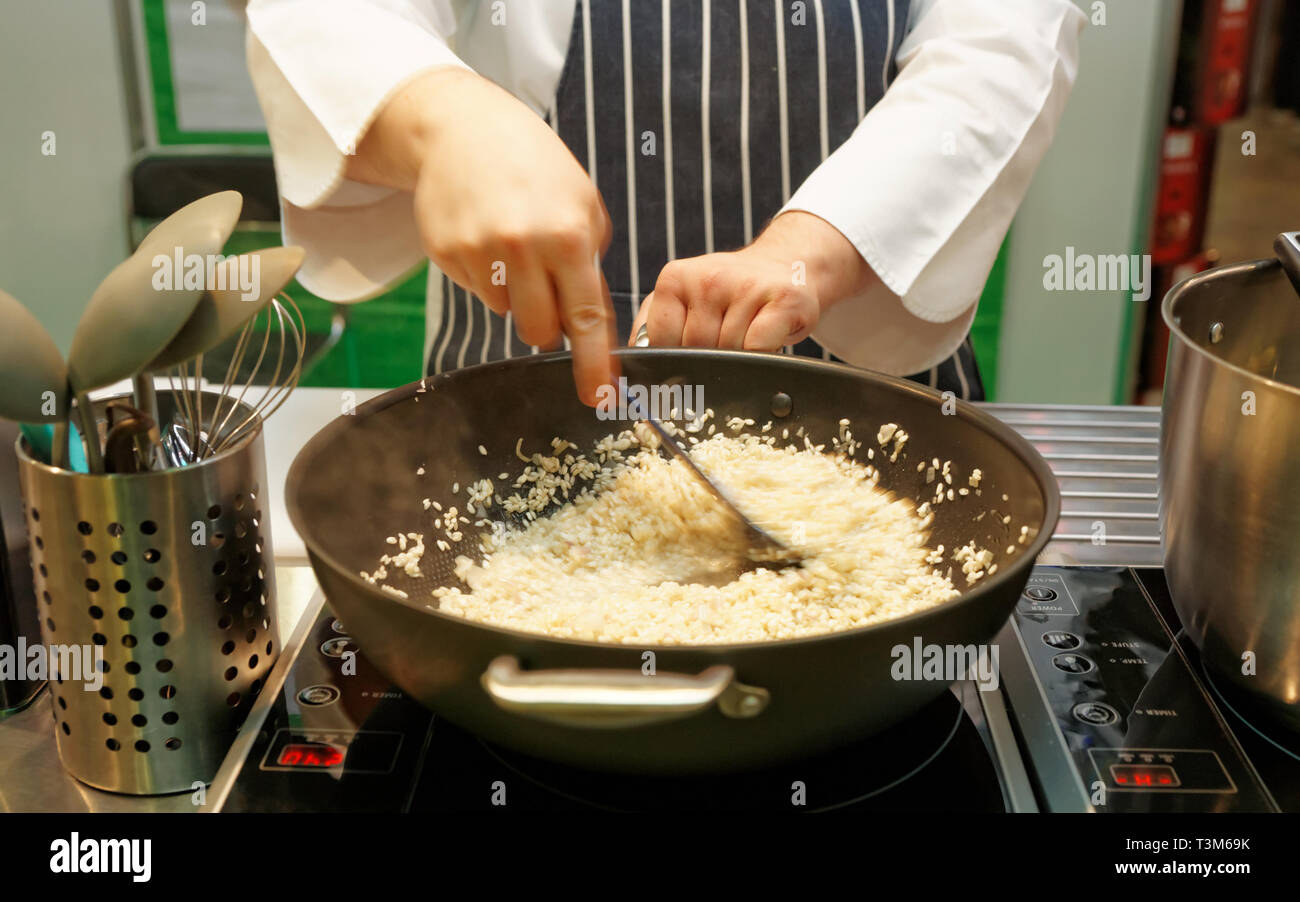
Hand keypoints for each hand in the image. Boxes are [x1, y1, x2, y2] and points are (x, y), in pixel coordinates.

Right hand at [347, 68, 615, 404]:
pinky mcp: (445, 254)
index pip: (586, 318)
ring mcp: (478, 253)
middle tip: (547, 288)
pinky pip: (476, 292)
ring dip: (516, 294)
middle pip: (540, 332)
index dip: (594, 364)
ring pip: (506, 313)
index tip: (600, 397)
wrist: (462, 129)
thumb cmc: (534, 165)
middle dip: (549, 325)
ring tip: (514, 245)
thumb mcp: (583, 203)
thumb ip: (590, 263)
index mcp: (567, 236)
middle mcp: (522, 248)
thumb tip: (589, 322)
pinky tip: (486, 236)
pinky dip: (486, 276)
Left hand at [630, 211, 875, 350]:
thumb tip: (626, 365)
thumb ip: (650, 328)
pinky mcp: (783, 299)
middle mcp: (708, 278)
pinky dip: (762, 355)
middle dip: (709, 361)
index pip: (663, 342)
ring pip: (729, 354)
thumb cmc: (729, 293)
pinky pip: (759, 349)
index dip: (677, 359)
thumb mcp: (682, 299)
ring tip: (747, 335)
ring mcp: (747, 287)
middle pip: (697, 351)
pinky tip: (767, 336)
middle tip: (725, 345)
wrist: (785, 266)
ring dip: (739, 358)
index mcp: (674, 278)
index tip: (691, 353)